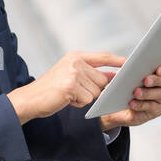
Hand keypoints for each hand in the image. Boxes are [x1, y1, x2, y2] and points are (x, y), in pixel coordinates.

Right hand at [7, 51, 126, 123]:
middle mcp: (75, 62)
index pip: (103, 56)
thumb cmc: (52, 89)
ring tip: (69, 95)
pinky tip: (66, 100)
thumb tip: (113, 77)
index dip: (118, 60)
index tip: (130, 63)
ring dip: (85, 98)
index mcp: (76, 56)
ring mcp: (73, 73)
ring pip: (95, 91)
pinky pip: (87, 100)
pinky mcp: (71, 86)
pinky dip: (78, 103)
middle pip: (102, 80)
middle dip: (93, 90)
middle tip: (75, 92)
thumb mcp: (71, 76)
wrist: (31, 99)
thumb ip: (91, 74)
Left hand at [98, 62, 160, 133]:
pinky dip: (140, 105)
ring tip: (136, 92)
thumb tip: (126, 64)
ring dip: (147, 93)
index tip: (159, 70)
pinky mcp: (153, 112)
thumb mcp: (128, 75)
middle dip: (157, 80)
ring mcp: (160, 101)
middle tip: (146, 80)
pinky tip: (132, 103)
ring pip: (160, 95)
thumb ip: (131, 68)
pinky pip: (150, 109)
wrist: (119, 108)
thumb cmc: (126, 88)